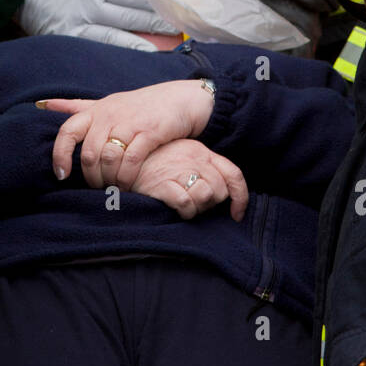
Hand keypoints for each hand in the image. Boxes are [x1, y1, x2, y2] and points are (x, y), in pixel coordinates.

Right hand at [19, 0, 176, 50]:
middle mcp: (89, 5)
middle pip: (132, 13)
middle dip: (159, 18)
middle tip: (184, 23)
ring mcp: (79, 24)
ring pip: (120, 34)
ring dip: (147, 38)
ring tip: (171, 43)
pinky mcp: (69, 37)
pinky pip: (100, 46)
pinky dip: (122, 50)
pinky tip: (140, 54)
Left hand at [43, 79, 216, 188]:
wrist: (179, 99)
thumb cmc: (140, 106)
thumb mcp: (107, 103)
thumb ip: (77, 107)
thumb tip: (42, 104)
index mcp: (96, 110)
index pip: (67, 131)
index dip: (60, 155)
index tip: (61, 174)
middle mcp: (109, 115)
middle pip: (89, 153)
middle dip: (91, 177)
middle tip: (98, 188)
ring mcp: (130, 123)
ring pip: (108, 159)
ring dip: (109, 180)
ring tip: (113, 189)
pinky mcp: (150, 133)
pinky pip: (132, 161)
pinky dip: (127, 177)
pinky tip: (128, 186)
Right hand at [129, 139, 248, 221]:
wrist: (124, 155)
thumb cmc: (155, 159)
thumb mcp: (183, 153)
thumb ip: (203, 166)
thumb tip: (219, 192)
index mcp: (202, 151)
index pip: (233, 175)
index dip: (240, 198)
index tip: (236, 214)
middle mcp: (194, 159)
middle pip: (220, 190)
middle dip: (211, 203)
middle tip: (194, 201)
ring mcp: (178, 171)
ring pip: (206, 196)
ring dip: (198, 207)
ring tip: (184, 204)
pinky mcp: (163, 184)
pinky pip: (187, 203)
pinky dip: (186, 211)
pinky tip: (177, 208)